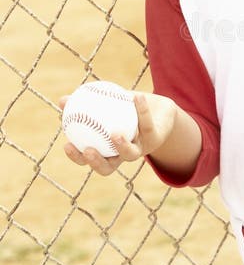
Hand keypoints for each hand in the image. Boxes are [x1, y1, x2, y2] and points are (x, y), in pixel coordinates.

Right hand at [59, 92, 176, 175]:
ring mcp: (141, 148)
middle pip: (108, 167)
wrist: (160, 111)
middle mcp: (123, 154)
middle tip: (88, 149)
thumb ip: (85, 104)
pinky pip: (147, 124)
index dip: (77, 157)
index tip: (67, 144)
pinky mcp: (156, 138)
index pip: (89, 159)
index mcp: (109, 150)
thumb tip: (62, 100)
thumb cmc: (127, 110)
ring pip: (130, 154)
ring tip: (114, 133)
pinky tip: (136, 97)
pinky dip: (142, 110)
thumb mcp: (106, 104)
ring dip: (121, 146)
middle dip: (96, 163)